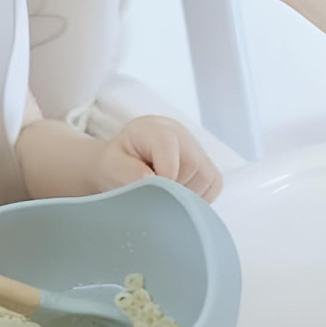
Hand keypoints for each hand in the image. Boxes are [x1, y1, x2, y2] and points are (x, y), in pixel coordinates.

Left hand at [94, 116, 222, 202]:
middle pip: (194, 165)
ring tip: (164, 193)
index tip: (151, 190)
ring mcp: (197, 148)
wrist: (122, 162)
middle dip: (175, 188)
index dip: (164, 175)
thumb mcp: (112, 166)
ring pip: (207, 178)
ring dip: (187, 195)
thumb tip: (153, 181)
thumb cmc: (117, 163)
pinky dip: (198, 197)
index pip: (170, 146)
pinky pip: (214, 185)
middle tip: (155, 194)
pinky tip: (177, 194)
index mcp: (154, 129)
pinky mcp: (206, 164)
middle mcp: (181, 134)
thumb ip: (128, 172)